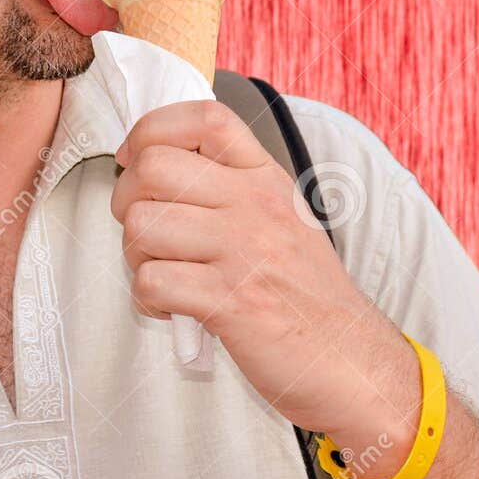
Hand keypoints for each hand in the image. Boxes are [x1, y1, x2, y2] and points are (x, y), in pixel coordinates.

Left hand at [111, 100, 419, 464]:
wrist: (351, 361)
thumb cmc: (304, 292)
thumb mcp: (282, 217)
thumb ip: (230, 185)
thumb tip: (155, 164)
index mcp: (264, 178)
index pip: (204, 118)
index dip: (151, 129)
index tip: (134, 159)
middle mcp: (255, 205)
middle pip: (153, 168)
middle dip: (126, 200)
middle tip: (145, 231)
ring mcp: (243, 252)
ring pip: (142, 225)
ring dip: (136, 255)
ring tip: (164, 273)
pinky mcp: (229, 302)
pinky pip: (151, 282)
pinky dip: (148, 299)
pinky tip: (172, 308)